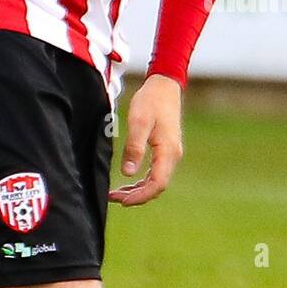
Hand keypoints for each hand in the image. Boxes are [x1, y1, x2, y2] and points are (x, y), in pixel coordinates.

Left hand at [109, 74, 182, 207]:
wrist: (164, 86)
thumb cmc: (150, 101)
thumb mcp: (138, 122)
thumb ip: (134, 147)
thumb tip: (127, 173)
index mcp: (168, 151)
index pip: (157, 184)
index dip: (140, 196)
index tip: (122, 201)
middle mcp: (173, 156)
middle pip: (157, 186)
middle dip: (136, 196)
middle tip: (113, 198)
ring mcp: (171, 153)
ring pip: (156, 180)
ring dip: (138, 189)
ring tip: (117, 193)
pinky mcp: (166, 149)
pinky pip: (156, 172)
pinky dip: (142, 180)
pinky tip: (129, 180)